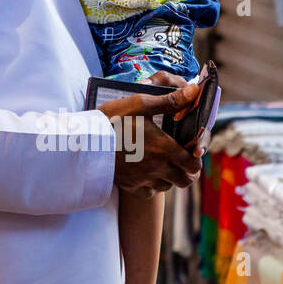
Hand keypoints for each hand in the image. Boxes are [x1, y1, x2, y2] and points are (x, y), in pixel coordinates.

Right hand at [98, 82, 203, 198]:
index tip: (191, 154)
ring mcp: (144, 179)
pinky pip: (149, 193)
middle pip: (184, 180)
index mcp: (165, 149)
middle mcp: (158, 168)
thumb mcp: (141, 104)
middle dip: (187, 173)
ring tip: (164, 166)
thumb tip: (194, 90)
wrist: (87, 140)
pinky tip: (148, 175)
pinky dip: (152, 186)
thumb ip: (170, 101)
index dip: (196, 161)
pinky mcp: (130, 185)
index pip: (193, 166)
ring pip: (167, 186)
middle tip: (182, 163)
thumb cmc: (114, 120)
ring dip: (170, 178)